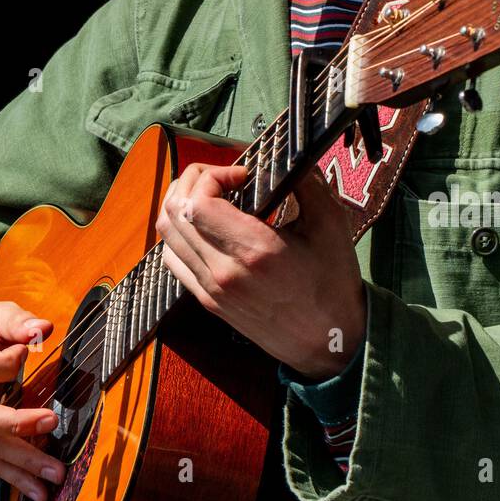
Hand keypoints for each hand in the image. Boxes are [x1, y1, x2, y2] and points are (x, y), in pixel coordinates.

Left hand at [155, 161, 365, 379]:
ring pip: (166, 234)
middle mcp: (223, 271)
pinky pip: (173, 259)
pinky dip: (179, 233)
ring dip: (181, 204)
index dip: (211, 175)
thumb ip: (307, 184)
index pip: (197, 202)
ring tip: (212, 196)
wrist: (330, 345)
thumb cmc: (333, 284)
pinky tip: (207, 226)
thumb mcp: (331, 226)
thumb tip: (288, 155)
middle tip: (223, 178)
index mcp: (253, 251)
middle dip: (192, 181)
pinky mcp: (207, 301)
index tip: (242, 175)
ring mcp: (210, 289)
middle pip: (174, 212)